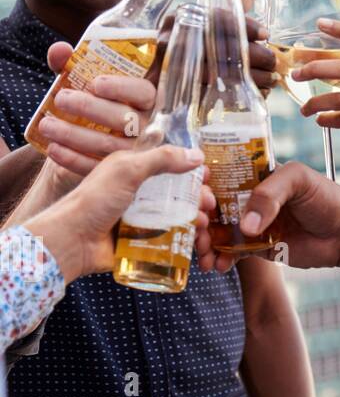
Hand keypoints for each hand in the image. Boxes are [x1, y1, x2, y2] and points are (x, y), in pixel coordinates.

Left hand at [32, 144, 209, 282]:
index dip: (190, 169)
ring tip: (202, 223)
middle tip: (209, 203)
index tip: (207, 176)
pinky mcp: (144, 240)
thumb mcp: (127, 170)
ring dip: (195, 218)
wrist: (74, 241)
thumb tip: (197, 155)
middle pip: (178, 192)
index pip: (169, 165)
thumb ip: (161, 159)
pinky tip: (196, 240)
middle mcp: (140, 192)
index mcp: (135, 170)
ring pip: (178, 216)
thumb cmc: (95, 200)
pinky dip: (186, 239)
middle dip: (198, 197)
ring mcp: (143, 217)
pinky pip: (171, 238)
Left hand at [35, 42, 156, 181]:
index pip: (143, 92)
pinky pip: (98, 166)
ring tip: (47, 125)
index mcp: (144, 100)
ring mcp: (133, 151)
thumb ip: (70, 64)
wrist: (85, 135)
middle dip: (90, 108)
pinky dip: (73, 159)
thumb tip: (60, 51)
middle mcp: (145, 126)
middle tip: (61, 99)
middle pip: (124, 119)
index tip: (95, 84)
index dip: (121, 87)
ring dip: (74, 135)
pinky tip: (53, 149)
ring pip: (109, 145)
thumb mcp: (81, 80)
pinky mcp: (117, 170)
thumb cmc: (90, 101)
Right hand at [157, 12, 274, 95]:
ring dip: (250, 78)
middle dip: (254, 56)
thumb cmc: (193, 38)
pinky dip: (239, 92)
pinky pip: (214, 92)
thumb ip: (235, 2)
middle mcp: (176, 36)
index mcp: (186, 15)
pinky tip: (257, 93)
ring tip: (271, 80)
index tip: (266, 34)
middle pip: (221, 46)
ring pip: (218, 72)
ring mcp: (174, 63)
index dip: (245, 25)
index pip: (218, 17)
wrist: (158, 68)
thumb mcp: (210, 18)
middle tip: (274, 62)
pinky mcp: (179, 88)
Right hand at [195, 160, 339, 274]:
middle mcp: (248, 199)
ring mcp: (251, 225)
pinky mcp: (257, 248)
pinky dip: (222, 260)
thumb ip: (270, 196)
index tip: (199, 202)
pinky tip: (218, 266)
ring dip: (206, 243)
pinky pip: (232, 254)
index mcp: (253, 176)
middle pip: (213, 208)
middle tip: (199, 231)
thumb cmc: (326, 198)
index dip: (204, 189)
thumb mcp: (298, 182)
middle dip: (200, 220)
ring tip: (203, 254)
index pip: (219, 178)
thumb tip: (246, 226)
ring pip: (219, 233)